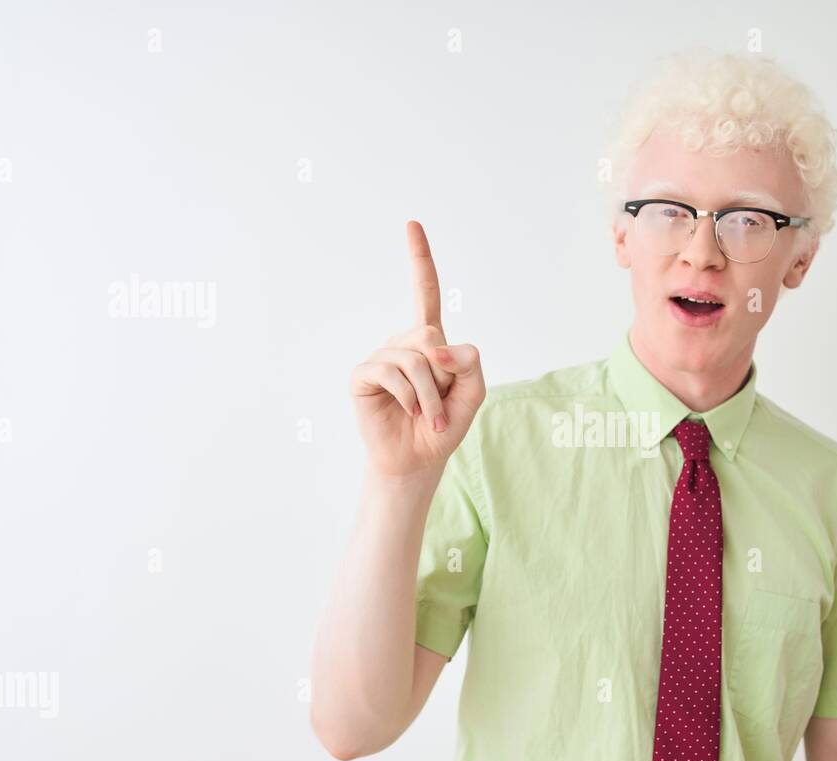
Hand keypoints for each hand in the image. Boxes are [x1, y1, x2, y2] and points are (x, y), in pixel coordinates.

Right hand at [350, 221, 485, 478]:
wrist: (418, 460)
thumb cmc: (443, 424)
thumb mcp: (473, 391)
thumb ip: (469, 361)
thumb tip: (433, 344)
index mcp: (429, 340)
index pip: (424, 292)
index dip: (419, 259)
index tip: (412, 224)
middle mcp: (402, 343)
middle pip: (431, 335)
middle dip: (445, 375)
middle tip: (441, 405)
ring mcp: (380, 357)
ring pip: (416, 358)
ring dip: (430, 395)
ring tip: (427, 416)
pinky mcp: (363, 375)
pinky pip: (391, 372)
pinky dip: (409, 397)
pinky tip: (407, 412)